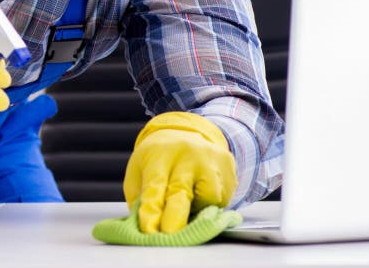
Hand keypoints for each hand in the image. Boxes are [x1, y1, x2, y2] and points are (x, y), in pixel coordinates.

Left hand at [123, 112, 236, 233]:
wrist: (185, 131)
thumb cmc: (159, 158)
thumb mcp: (140, 171)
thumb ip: (140, 199)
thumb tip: (147, 229)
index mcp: (159, 157)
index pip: (154, 186)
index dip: (152, 211)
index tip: (149, 231)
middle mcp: (185, 156)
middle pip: (182, 191)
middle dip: (176, 218)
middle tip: (170, 236)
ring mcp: (210, 159)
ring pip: (210, 197)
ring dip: (199, 209)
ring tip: (190, 201)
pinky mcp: (228, 165)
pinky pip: (224, 197)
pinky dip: (212, 204)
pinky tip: (203, 193)